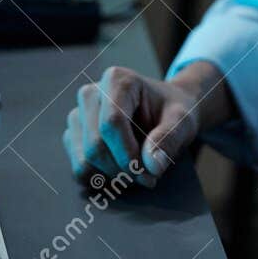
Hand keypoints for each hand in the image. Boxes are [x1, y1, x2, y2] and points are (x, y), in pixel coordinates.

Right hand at [62, 65, 218, 186]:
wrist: (164, 112)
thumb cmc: (173, 113)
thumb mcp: (183, 122)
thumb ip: (169, 138)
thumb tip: (152, 165)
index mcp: (117, 79)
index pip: (112, 123)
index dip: (129, 155)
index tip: (151, 173)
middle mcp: (91, 93)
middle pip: (95, 146)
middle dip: (123, 170)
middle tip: (149, 176)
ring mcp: (78, 115)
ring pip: (84, 161)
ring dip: (113, 176)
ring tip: (137, 170)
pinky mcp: (74, 135)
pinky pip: (80, 169)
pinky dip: (102, 179)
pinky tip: (122, 170)